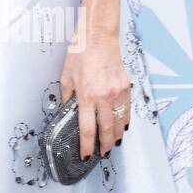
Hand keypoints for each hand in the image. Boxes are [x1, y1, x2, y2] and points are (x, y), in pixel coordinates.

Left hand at [59, 33, 129, 160]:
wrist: (99, 37)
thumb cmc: (80, 53)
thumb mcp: (66, 75)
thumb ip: (67, 95)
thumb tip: (67, 110)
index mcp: (86, 96)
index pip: (87, 129)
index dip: (87, 146)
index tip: (86, 155)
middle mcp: (104, 97)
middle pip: (106, 130)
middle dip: (104, 145)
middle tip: (102, 154)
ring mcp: (118, 93)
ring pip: (119, 123)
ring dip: (115, 136)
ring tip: (112, 144)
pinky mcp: (126, 87)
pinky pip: (127, 110)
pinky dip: (124, 121)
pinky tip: (122, 127)